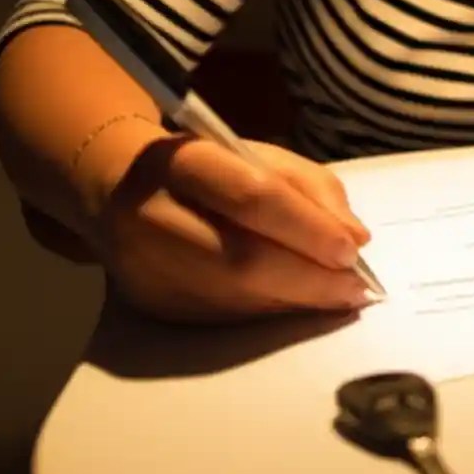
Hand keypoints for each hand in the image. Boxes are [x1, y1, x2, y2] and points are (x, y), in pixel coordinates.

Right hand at [75, 123, 373, 322]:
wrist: (116, 190)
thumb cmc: (208, 168)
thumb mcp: (260, 156)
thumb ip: (313, 189)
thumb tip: (355, 238)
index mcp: (182, 163)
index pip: (252, 198)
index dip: (308, 229)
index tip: (354, 250)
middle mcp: (154, 216)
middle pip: (243, 260)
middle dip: (310, 279)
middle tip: (357, 288)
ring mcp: (146, 267)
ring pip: (237, 297)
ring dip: (297, 301)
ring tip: (338, 297)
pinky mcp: (151, 304)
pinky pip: (225, 317)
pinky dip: (272, 312)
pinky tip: (298, 303)